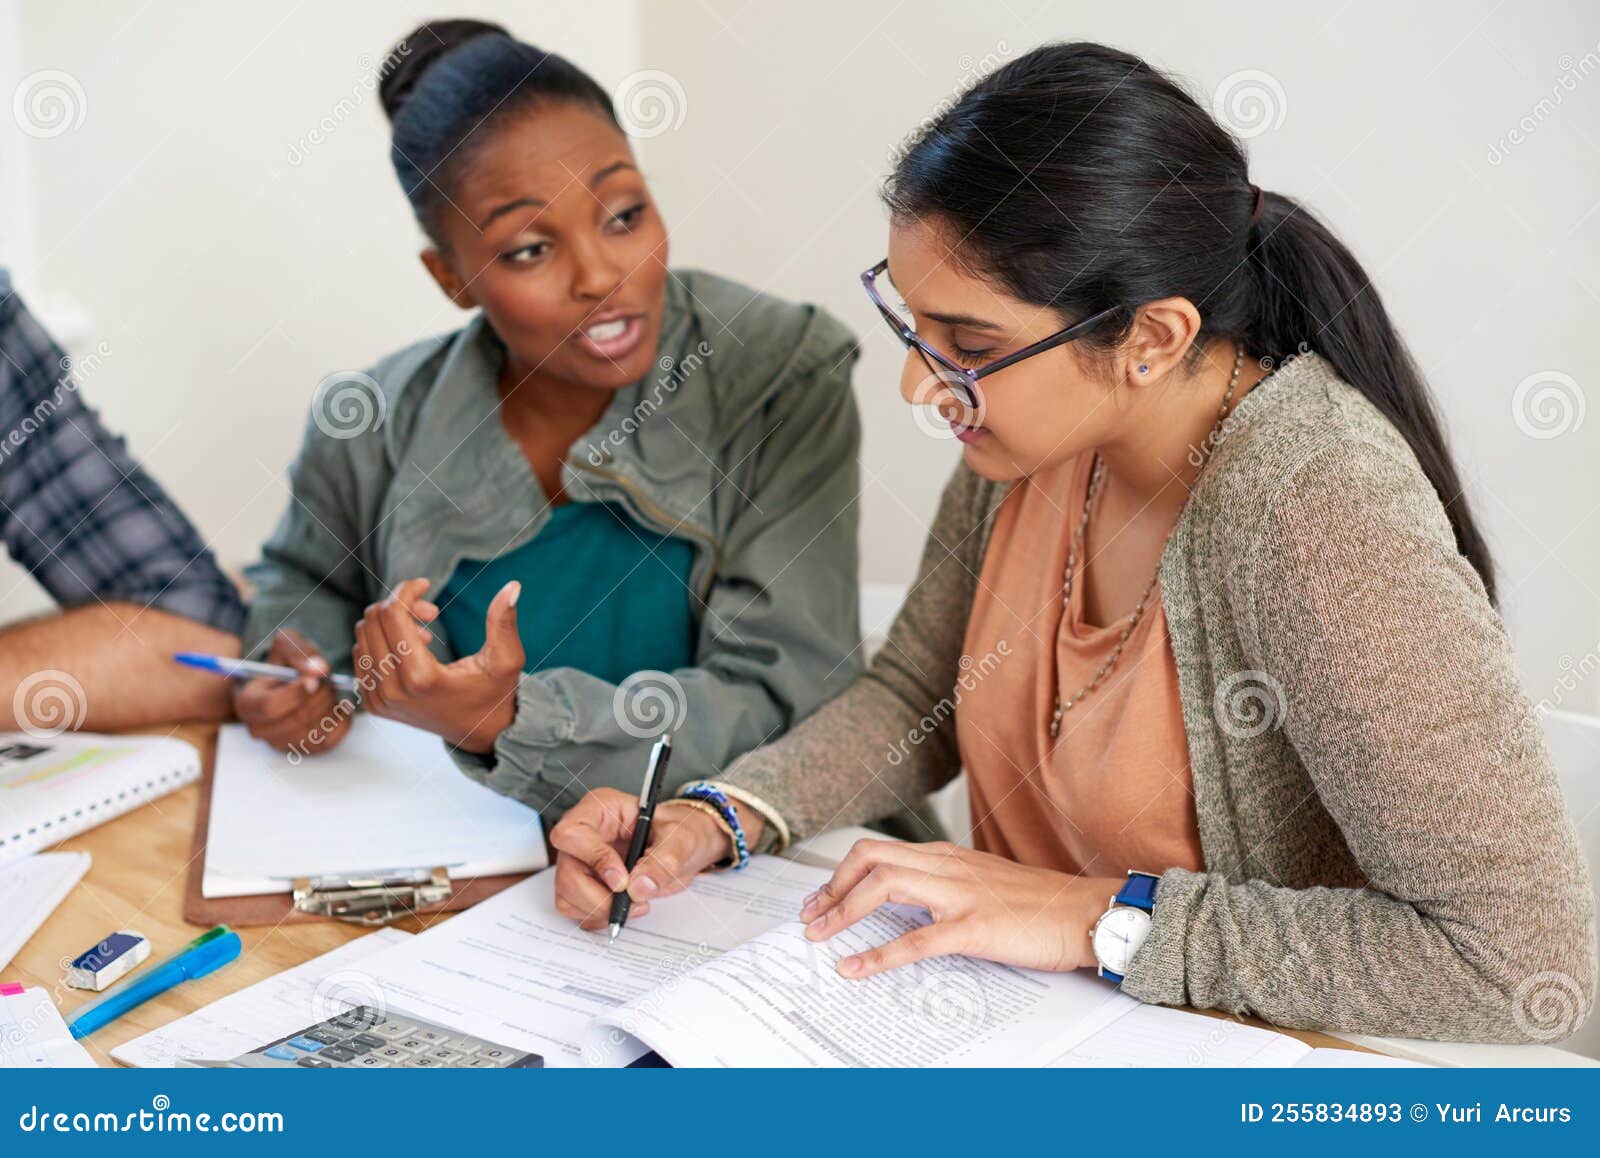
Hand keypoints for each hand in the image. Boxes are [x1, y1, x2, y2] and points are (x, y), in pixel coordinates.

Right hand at [232, 628, 350, 753]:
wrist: (294, 679)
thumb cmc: (286, 661)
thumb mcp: (288, 644)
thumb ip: (300, 653)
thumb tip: (318, 670)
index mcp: (247, 703)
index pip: (270, 707)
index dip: (296, 694)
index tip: (315, 680)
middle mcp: (259, 729)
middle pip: (295, 720)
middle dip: (319, 697)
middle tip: (328, 681)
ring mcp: (281, 743)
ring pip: (314, 732)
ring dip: (330, 708)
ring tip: (331, 690)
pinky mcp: (304, 749)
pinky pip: (329, 741)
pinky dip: (341, 722)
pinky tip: (341, 706)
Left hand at [351, 577, 522, 752]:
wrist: (480, 733)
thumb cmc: (494, 694)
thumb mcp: (506, 659)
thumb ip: (504, 622)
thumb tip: (513, 586)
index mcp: (421, 678)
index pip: (391, 615)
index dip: (406, 590)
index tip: (425, 584)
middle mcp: (393, 691)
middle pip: (373, 621)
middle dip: (400, 605)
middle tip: (431, 611)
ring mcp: (379, 700)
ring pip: (363, 635)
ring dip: (390, 623)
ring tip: (423, 632)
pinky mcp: (373, 704)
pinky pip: (361, 655)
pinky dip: (381, 641)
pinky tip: (409, 648)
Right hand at [549, 786, 765, 929]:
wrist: (685, 848)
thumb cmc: (681, 832)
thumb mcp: (682, 839)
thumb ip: (663, 859)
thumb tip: (639, 887)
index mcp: (600, 809)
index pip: (572, 833)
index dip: (593, 859)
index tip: (622, 881)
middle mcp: (584, 834)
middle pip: (566, 871)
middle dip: (597, 896)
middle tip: (632, 902)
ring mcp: (580, 861)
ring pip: (566, 895)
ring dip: (599, 910)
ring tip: (636, 904)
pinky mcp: (584, 884)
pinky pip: (576, 909)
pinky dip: (599, 917)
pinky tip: (626, 909)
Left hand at [798, 839, 1123, 978]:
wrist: (1086, 912)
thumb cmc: (1038, 904)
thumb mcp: (981, 884)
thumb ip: (944, 887)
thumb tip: (907, 907)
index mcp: (945, 855)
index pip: (877, 851)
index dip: (839, 874)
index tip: (819, 900)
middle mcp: (946, 866)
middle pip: (869, 858)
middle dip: (830, 888)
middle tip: (809, 918)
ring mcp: (959, 894)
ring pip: (883, 887)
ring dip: (842, 911)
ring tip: (819, 938)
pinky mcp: (974, 927)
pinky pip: (915, 940)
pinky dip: (877, 955)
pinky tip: (854, 968)